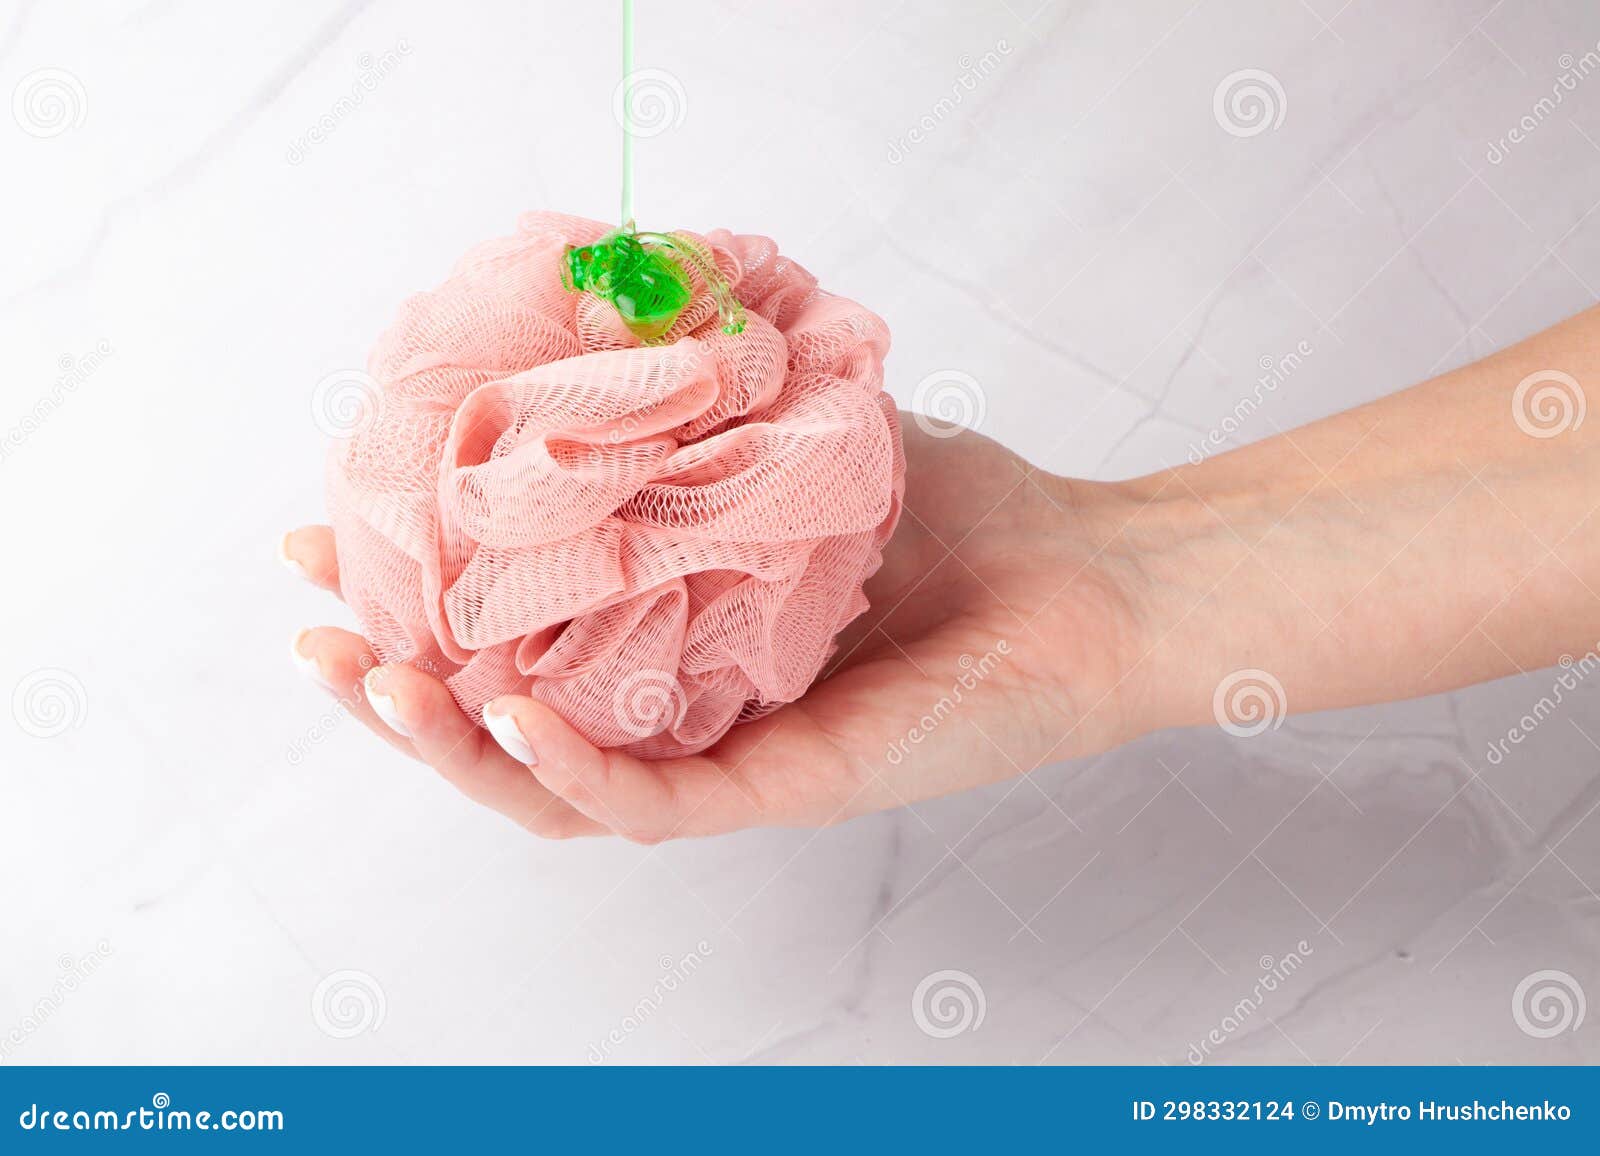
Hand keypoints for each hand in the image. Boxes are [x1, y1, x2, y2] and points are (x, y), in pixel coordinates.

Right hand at [283, 417, 1157, 841]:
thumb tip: (593, 338)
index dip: (414, 599)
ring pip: (557, 790)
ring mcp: (730, 760)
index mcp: (670, 641)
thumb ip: (698, 413)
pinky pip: (654, 802)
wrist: (1091, 577)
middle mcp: (685, 712)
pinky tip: (501, 711)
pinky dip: (568, 767)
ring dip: (450, 744)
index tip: (323, 532)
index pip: (517, 637)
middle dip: (396, 688)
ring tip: (366, 679)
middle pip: (509, 730)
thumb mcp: (797, 435)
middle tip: (311, 630)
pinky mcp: (788, 786)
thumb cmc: (962, 516)